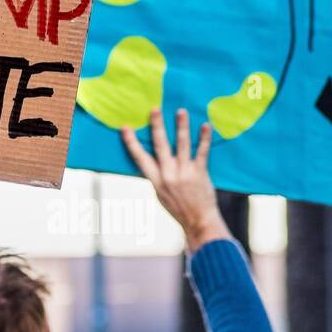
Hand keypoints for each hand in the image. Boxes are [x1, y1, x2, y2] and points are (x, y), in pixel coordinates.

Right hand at [120, 108, 228, 251]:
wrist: (198, 221)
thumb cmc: (178, 208)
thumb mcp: (159, 194)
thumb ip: (155, 176)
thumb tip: (149, 160)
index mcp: (155, 180)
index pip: (139, 157)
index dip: (132, 142)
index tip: (125, 128)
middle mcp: (168, 175)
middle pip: (160, 145)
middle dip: (157, 126)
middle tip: (155, 109)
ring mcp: (184, 173)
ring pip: (182, 144)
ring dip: (181, 126)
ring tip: (181, 111)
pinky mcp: (200, 173)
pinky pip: (202, 152)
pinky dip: (204, 138)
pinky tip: (205, 126)